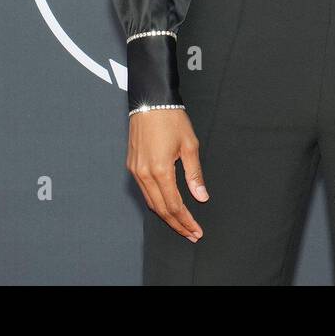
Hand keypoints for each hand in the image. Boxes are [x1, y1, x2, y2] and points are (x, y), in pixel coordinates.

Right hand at [127, 109, 208, 241]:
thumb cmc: (172, 120)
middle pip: (160, 209)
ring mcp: (136, 171)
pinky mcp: (132, 166)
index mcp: (160, 170)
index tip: (196, 231)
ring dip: (166, 216)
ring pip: (150, 202)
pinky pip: (144, 191)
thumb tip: (201, 197)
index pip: (174, 205)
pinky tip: (167, 206)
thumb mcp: (190, 145)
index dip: (186, 221)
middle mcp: (144, 174)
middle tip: (191, 234)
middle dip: (177, 224)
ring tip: (181, 225)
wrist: (150, 102)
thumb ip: (194, 174)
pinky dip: (156, 202)